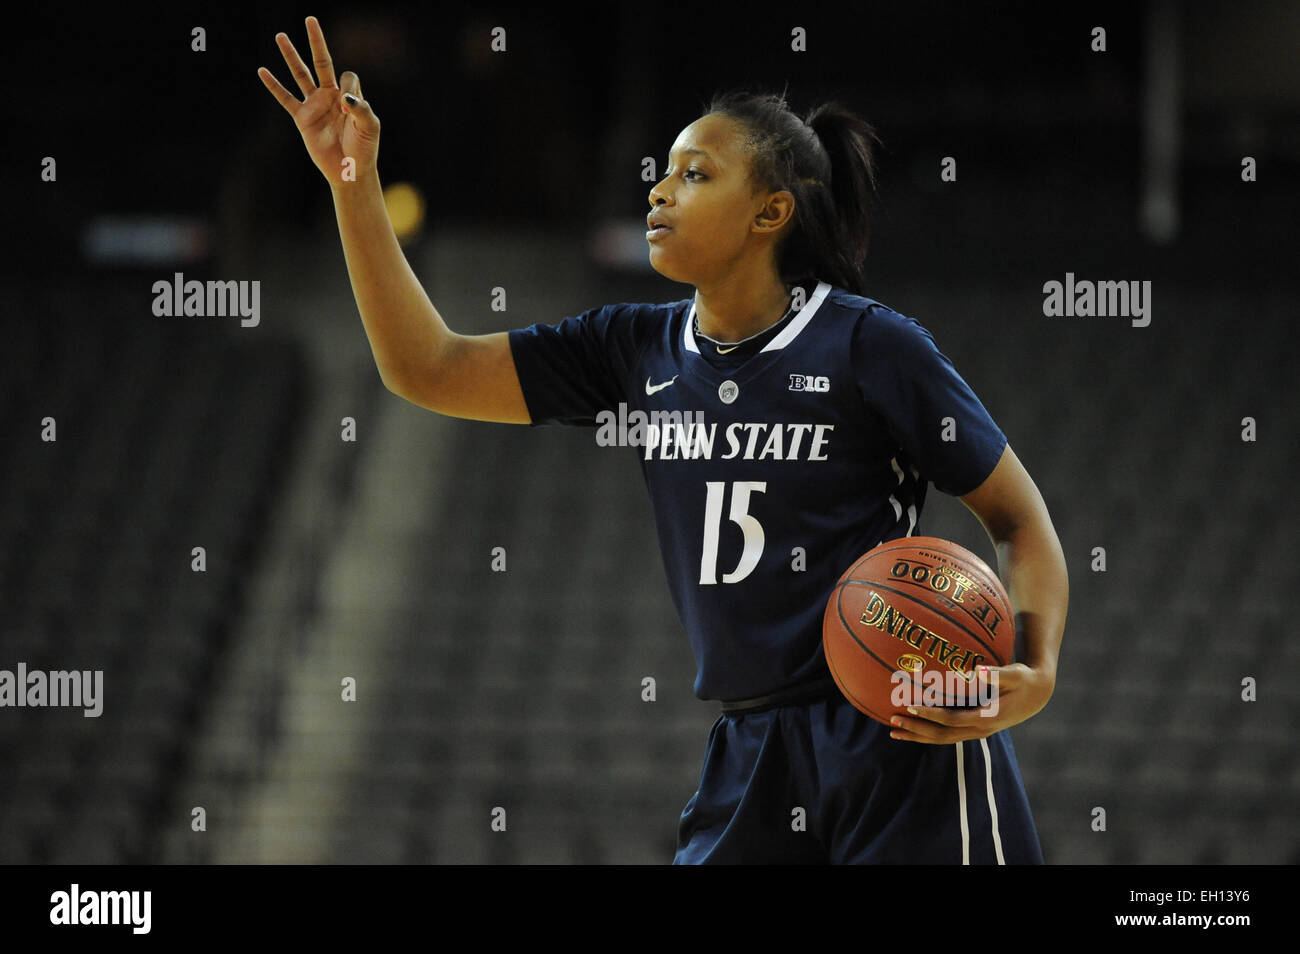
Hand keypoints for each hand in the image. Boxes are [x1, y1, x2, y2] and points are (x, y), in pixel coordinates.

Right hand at [257, 16, 379, 187]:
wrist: (350, 172)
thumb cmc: (364, 149)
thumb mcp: (370, 127)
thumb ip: (361, 108)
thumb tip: (344, 98)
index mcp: (350, 96)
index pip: (347, 76)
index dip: (349, 86)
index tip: (348, 105)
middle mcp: (331, 96)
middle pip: (321, 62)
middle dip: (316, 42)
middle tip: (310, 20)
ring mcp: (315, 105)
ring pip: (301, 75)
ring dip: (291, 56)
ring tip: (280, 36)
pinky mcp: (303, 119)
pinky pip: (286, 99)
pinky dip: (274, 86)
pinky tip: (263, 71)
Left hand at [886, 663, 1053, 743]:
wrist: (1037, 694)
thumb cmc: (1024, 679)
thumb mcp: (1015, 674)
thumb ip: (996, 674)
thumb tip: (977, 670)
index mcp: (986, 718)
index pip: (951, 720)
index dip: (931, 714)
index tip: (911, 705)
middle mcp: (979, 729)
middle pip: (941, 735)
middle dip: (916, 729)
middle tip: (892, 721)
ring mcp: (975, 731)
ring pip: (942, 739)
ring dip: (918, 735)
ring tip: (893, 730)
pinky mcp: (973, 727)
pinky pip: (946, 734)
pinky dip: (927, 732)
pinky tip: (911, 727)